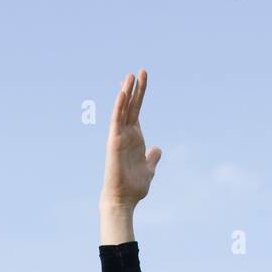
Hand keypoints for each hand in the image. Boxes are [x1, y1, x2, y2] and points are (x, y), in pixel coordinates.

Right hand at [100, 70, 161, 210]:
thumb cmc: (134, 188)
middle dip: (135, 89)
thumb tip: (157, 149)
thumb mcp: (149, 170)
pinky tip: (123, 93)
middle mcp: (126, 135)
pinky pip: (116, 121)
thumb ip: (153, 158)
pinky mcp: (114, 142)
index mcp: (135, 139)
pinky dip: (119, 106)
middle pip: (131, 107)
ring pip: (122, 110)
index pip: (136, 112)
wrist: (123, 200)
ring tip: (131, 76)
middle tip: (140, 71)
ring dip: (126, 93)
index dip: (138, 96)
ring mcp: (119, 137)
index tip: (141, 80)